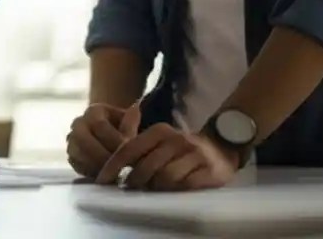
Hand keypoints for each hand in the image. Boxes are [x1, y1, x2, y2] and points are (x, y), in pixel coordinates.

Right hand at [66, 102, 139, 176]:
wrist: (110, 137)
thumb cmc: (122, 128)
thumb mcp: (128, 122)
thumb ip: (130, 122)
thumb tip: (136, 109)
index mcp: (93, 111)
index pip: (100, 126)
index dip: (115, 140)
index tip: (130, 152)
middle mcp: (78, 124)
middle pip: (85, 141)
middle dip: (104, 156)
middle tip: (121, 167)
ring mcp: (72, 141)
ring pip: (79, 155)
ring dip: (97, 166)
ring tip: (116, 174)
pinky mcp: (72, 157)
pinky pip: (78, 166)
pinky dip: (92, 173)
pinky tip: (107, 177)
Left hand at [95, 123, 238, 191]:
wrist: (220, 148)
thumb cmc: (179, 149)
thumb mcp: (158, 139)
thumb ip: (134, 141)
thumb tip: (104, 157)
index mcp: (159, 131)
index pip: (129, 149)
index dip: (112, 167)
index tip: (102, 181)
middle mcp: (176, 139)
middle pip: (145, 167)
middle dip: (134, 182)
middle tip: (131, 188)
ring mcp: (194, 154)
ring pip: (165, 178)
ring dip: (156, 188)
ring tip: (154, 189)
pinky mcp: (209, 170)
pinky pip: (185, 186)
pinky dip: (176, 191)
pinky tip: (173, 191)